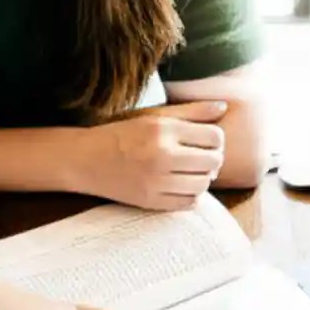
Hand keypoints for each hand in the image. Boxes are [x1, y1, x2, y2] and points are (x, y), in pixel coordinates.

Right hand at [74, 101, 227, 210]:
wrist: (86, 159)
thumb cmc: (121, 133)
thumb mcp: (153, 115)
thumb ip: (190, 111)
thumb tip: (223, 107)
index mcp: (163, 130)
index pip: (213, 137)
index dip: (216, 139)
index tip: (208, 141)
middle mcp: (161, 156)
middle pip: (212, 162)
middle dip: (214, 159)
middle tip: (203, 158)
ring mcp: (156, 181)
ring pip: (203, 184)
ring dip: (203, 178)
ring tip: (192, 172)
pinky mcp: (150, 201)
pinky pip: (188, 203)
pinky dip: (192, 196)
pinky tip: (182, 186)